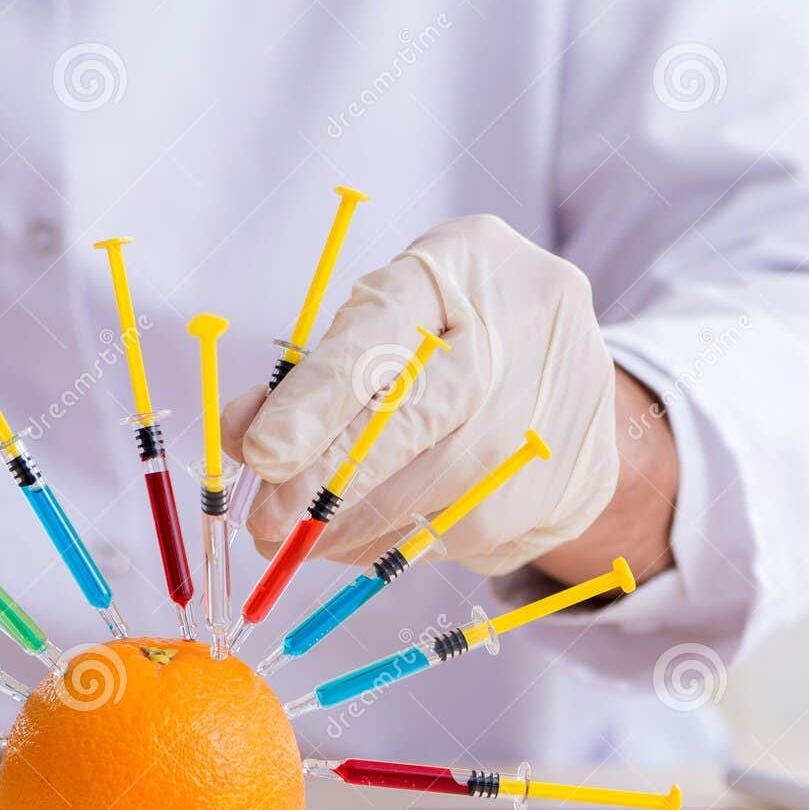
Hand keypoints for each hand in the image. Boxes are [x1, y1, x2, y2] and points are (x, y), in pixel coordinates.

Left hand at [223, 215, 619, 575]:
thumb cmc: (446, 334)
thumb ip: (308, 369)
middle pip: (412, 422)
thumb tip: (239, 435)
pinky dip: (391, 544)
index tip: (262, 452)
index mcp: (462, 265)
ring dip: (348, 528)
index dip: (317, 399)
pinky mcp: (559, 483)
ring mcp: (549, 412)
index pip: (379, 336)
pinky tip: (355, 541)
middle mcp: (519, 332)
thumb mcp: (378, 318)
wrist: (570, 371)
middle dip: (325, 481)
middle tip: (266, 522)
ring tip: (298, 539)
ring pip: (431, 493)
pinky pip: (456, 534)